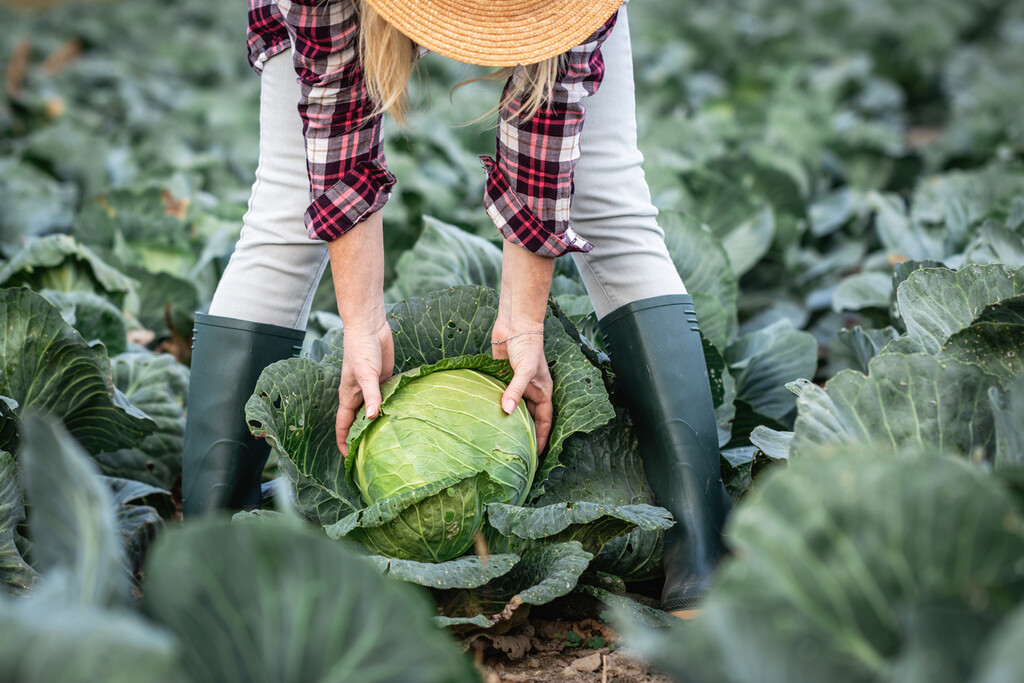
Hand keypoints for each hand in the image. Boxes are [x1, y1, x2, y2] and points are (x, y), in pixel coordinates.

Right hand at [336, 318, 393, 455]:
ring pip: (375, 412)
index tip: (349, 460)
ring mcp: (373, 389)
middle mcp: (360, 396)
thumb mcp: (366, 374)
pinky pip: (388, 399)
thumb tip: (373, 417)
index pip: (343, 425)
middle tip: (374, 456)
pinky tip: (404, 417)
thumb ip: (371, 395)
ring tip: (391, 442)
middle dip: (363, 438)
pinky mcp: (386, 381)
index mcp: (348, 397)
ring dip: (381, 424)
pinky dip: (393, 408)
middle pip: (360, 422)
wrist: (370, 328)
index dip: (344, 442)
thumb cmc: (361, 350)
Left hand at [492, 322, 552, 453]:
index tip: (534, 456)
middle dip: (523, 435)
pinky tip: (486, 418)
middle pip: (528, 419)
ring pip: (513, 410)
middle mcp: (530, 392)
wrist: (515, 325)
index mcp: (542, 392)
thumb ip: (515, 391)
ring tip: (499, 441)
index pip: (544, 422)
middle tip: (515, 453)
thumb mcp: (524, 371)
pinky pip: (500, 398)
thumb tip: (507, 411)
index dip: (541, 438)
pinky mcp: (502, 380)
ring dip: (508, 422)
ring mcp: (516, 386)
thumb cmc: (528, 346)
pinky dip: (495, 407)